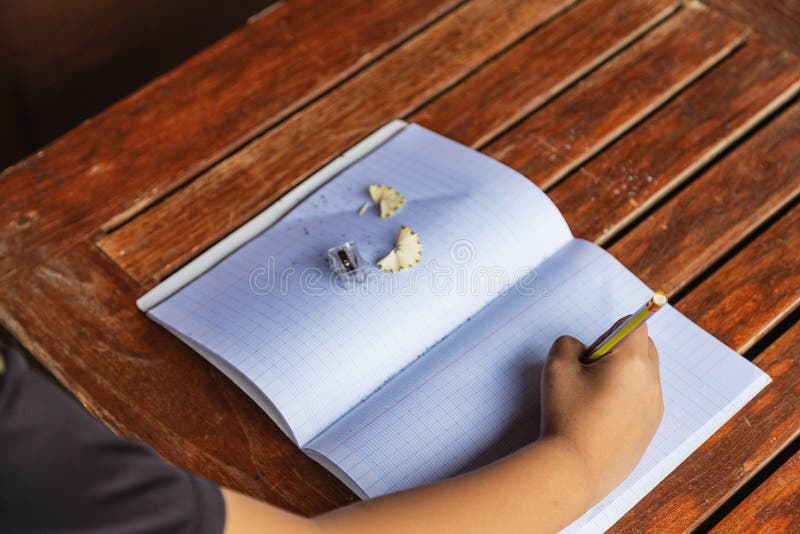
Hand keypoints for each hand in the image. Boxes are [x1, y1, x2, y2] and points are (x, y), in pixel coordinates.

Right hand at [539, 321, 662, 503]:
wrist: (576, 469)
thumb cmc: (566, 415)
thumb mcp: (556, 367)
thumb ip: (568, 344)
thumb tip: (583, 350)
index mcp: (632, 361)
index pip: (636, 325)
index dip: (611, 331)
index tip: (591, 353)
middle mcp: (651, 382)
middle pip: (645, 347)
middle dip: (620, 349)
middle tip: (590, 371)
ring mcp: (655, 408)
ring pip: (644, 375)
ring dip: (624, 375)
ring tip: (593, 398)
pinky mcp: (651, 429)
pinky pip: (644, 400)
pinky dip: (627, 398)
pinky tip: (600, 418)